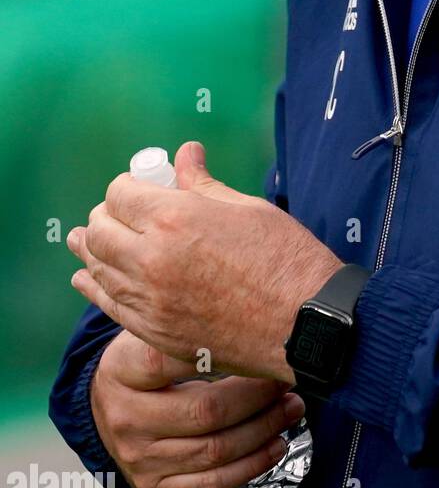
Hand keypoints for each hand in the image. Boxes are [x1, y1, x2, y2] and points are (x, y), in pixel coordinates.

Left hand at [67, 142, 342, 380]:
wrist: (303, 322)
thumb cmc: (284, 257)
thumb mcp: (246, 208)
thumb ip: (204, 183)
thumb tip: (186, 154)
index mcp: (174, 219)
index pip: (120, 193)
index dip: (128, 185)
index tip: (140, 186)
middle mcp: (150, 259)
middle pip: (100, 230)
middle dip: (107, 215)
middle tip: (123, 212)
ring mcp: (149, 300)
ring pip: (97, 268)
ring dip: (94, 249)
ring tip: (90, 239)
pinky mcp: (154, 332)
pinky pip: (109, 304)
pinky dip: (94, 286)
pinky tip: (86, 277)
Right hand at [90, 328, 305, 487]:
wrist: (107, 408)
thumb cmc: (141, 363)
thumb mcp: (147, 332)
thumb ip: (184, 320)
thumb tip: (247, 305)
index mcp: (122, 370)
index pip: (170, 359)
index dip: (222, 351)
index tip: (260, 341)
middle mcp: (127, 418)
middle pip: (206, 412)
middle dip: (259, 397)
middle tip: (285, 379)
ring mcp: (140, 458)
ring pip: (216, 450)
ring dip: (264, 429)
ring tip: (291, 408)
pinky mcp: (155, 486)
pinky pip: (212, 484)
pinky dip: (251, 466)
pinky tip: (274, 445)